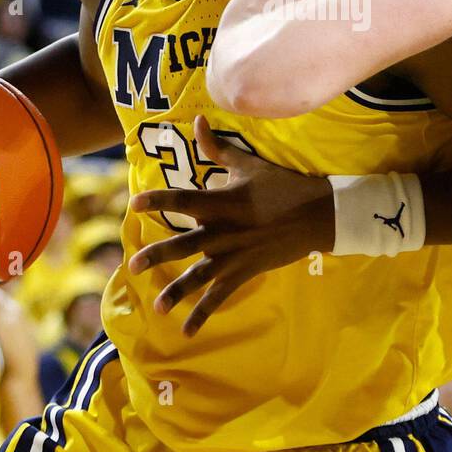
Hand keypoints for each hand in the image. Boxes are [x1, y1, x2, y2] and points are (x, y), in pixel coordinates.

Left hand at [126, 115, 334, 336]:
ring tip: (157, 307)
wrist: (318, 215)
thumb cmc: (283, 186)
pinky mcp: (246, 272)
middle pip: (184, 244)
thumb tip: (199, 121)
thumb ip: (219, 149)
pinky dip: (204, 314)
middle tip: (133, 265)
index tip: (134, 203)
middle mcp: (224, 230)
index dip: (158, 200)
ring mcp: (235, 255)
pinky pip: (221, 296)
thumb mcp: (250, 165)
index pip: (184, 199)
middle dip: (157, 255)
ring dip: (177, 292)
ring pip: (200, 276)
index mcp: (223, 202)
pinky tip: (186, 330)